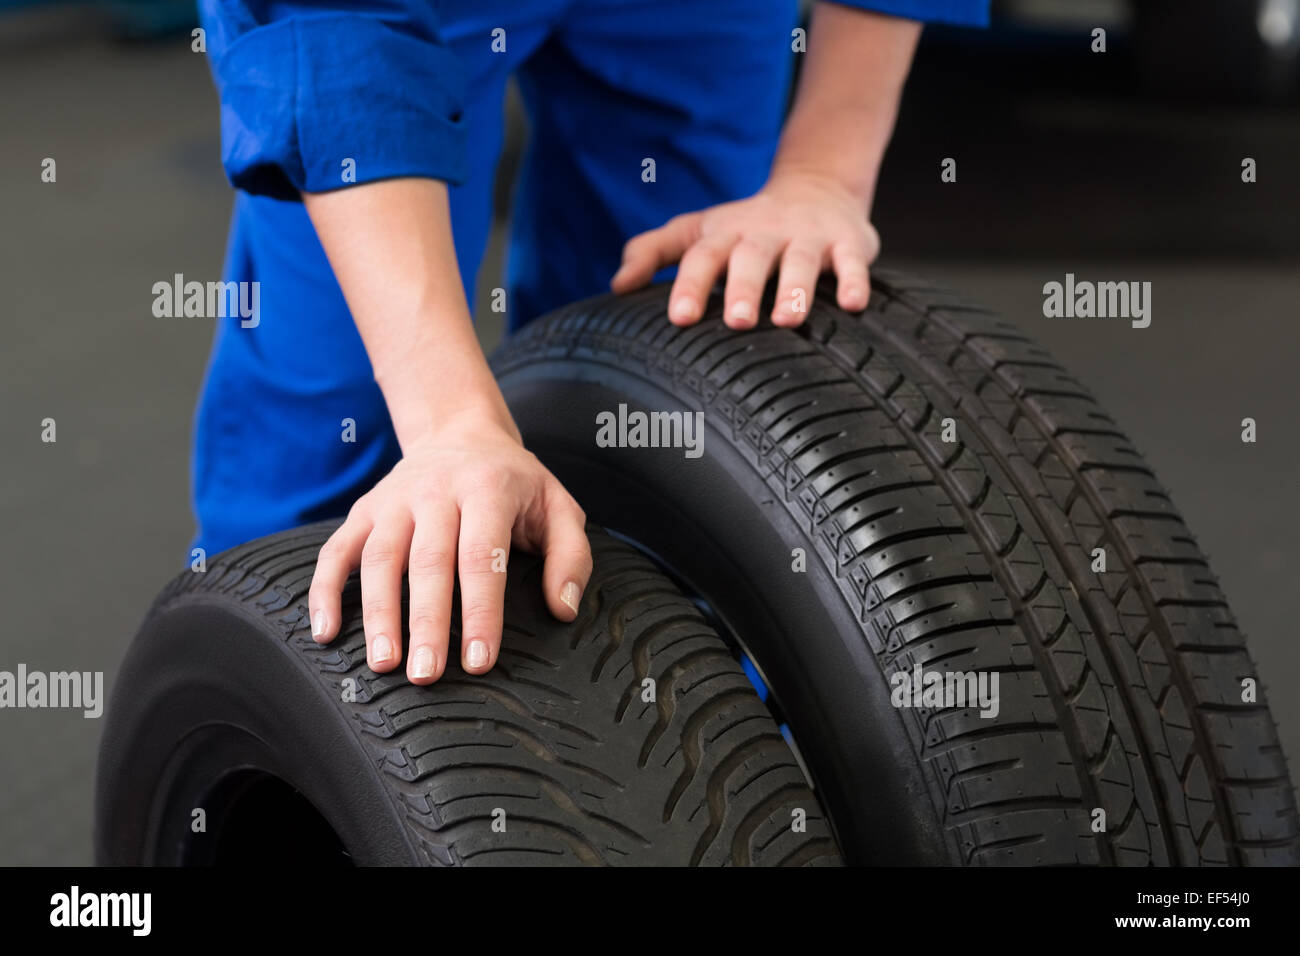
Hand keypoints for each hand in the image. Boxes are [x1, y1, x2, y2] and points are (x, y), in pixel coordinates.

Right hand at [307, 414, 591, 682]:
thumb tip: (563, 608)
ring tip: (384, 663)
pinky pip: (337, 550)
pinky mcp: (364, 509)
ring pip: (379, 558)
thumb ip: (571, 557)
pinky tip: (326, 632)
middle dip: (426, 623)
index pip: (483, 556)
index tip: (479, 661)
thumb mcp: (558, 506)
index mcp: (488, 489)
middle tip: (425, 676)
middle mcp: (436, 491)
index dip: (480, 611)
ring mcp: (394, 500)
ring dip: (378, 613)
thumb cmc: (514, 483)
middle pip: (428, 562)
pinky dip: (325, 590)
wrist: (459, 433)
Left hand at [610, 170, 879, 328]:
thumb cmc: (747, 226)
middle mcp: (764, 234)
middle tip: (737, 321)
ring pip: (802, 262)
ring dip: (796, 289)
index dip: (689, 285)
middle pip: (751, 259)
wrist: (818, 188)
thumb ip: (654, 252)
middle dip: (743, 287)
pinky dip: (854, 281)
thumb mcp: (698, 230)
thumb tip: (616, 285)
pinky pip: (852, 263)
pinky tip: (853, 304)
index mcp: (725, 235)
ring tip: (787, 319)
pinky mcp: (847, 244)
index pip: (702, 258)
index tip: (679, 317)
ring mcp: (807, 239)